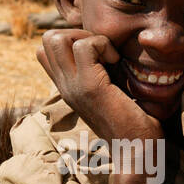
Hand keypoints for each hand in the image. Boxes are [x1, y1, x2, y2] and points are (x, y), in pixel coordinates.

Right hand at [37, 29, 163, 146]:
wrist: (137, 151)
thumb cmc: (133, 124)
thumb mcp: (111, 94)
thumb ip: (103, 75)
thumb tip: (112, 55)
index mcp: (68, 87)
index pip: (45, 52)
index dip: (70, 40)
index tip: (97, 52)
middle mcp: (65, 86)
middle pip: (47, 39)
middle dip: (77, 32)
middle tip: (102, 50)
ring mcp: (72, 86)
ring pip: (55, 38)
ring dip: (87, 38)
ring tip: (108, 56)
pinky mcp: (89, 86)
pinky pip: (84, 47)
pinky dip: (103, 45)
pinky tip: (116, 63)